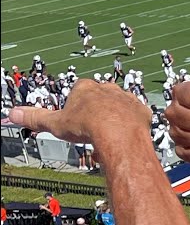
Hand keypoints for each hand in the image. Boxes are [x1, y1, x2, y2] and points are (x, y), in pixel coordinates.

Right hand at [8, 80, 148, 144]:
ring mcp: (126, 98)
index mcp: (85, 88)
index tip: (75, 118)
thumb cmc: (87, 126)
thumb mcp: (55, 123)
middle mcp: (107, 89)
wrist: (118, 134)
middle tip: (90, 128)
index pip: (78, 91)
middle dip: (95, 111)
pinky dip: (130, 125)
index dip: (75, 106)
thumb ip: (35, 117)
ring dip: (113, 118)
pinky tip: (123, 137)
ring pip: (118, 106)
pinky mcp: (141, 110)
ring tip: (106, 136)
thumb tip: (15, 113)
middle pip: (99, 97)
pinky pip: (136, 116)